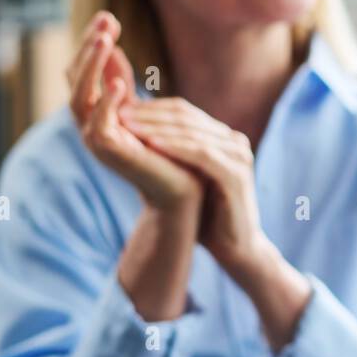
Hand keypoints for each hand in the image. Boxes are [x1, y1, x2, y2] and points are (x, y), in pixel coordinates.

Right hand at [67, 12, 201, 211]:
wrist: (182, 191)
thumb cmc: (166, 150)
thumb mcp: (141, 107)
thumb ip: (121, 79)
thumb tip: (109, 41)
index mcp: (97, 111)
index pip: (84, 70)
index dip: (92, 42)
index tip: (107, 16)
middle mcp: (90, 124)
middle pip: (75, 79)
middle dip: (88, 48)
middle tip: (104, 21)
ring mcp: (96, 140)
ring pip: (79, 98)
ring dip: (91, 68)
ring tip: (104, 40)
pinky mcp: (110, 155)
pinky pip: (98, 125)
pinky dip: (107, 103)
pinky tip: (120, 83)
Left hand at [118, 98, 267, 276]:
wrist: (236, 247)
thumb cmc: (207, 215)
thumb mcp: (186, 178)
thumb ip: (171, 156)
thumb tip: (133, 138)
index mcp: (222, 137)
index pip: (183, 111)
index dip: (150, 108)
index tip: (119, 110)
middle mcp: (234, 142)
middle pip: (186, 117)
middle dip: (149, 115)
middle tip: (118, 113)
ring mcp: (238, 157)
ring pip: (192, 133)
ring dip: (157, 128)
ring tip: (128, 128)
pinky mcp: (237, 176)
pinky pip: (202, 155)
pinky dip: (175, 148)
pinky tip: (151, 146)